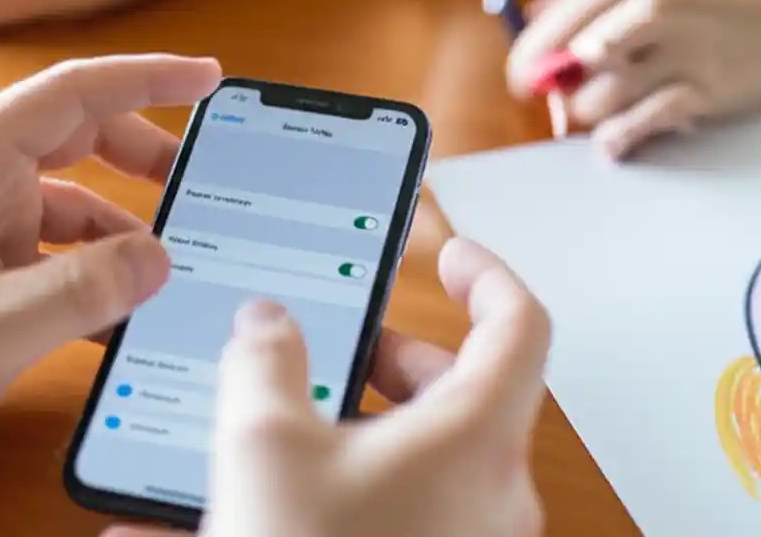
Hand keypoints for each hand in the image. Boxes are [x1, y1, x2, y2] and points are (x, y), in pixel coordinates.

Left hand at [0, 54, 220, 487]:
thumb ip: (79, 292)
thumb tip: (159, 258)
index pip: (71, 94)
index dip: (146, 79)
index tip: (208, 79)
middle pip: (79, 139)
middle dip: (147, 157)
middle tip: (205, 184)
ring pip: (74, 202)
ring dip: (124, 230)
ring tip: (173, 266)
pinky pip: (55, 251)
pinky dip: (95, 272)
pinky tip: (123, 310)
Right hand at [105, 237, 550, 536]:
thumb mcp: (264, 445)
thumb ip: (264, 360)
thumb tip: (266, 323)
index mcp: (472, 437)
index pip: (518, 323)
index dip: (486, 273)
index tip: (450, 249)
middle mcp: (488, 493)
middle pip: (460, 392)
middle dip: (390, 359)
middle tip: (335, 344)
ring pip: (420, 457)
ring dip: (351, 427)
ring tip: (271, 423)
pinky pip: (394, 512)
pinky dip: (337, 490)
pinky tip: (242, 508)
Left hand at [505, 0, 760, 158]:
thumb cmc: (703, 7)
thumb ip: (588, 5)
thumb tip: (532, 21)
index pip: (556, 23)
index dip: (530, 61)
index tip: (523, 84)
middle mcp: (653, 5)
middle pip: (573, 63)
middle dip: (563, 92)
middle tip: (566, 106)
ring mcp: (682, 47)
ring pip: (602, 96)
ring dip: (593, 116)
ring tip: (606, 116)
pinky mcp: (706, 88)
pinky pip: (641, 121)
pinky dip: (619, 137)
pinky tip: (614, 142)